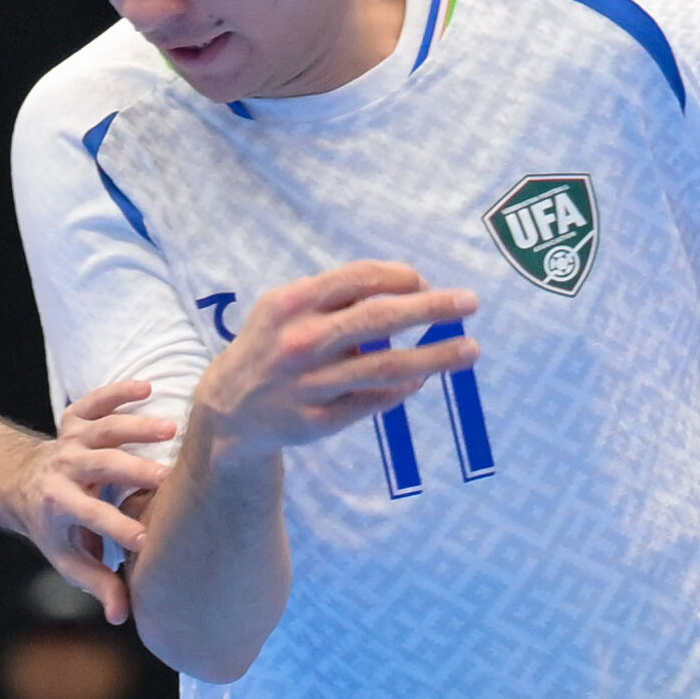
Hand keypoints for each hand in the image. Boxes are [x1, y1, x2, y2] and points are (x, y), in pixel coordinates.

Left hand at [16, 382, 175, 620]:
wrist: (23, 485)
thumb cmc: (56, 529)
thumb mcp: (70, 559)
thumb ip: (99, 583)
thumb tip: (122, 617)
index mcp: (59, 504)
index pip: (90, 516)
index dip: (115, 528)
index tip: (146, 539)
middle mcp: (63, 468)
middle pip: (99, 465)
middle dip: (133, 470)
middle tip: (168, 478)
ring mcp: (69, 440)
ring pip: (103, 428)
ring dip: (136, 426)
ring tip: (173, 428)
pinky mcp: (74, 419)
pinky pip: (95, 400)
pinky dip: (119, 391)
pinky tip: (149, 387)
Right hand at [184, 262, 479, 466]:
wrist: (229, 412)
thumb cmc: (271, 347)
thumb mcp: (285, 309)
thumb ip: (336, 297)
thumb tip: (410, 290)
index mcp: (292, 303)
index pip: (360, 278)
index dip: (401, 277)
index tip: (424, 282)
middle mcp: (301, 342)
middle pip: (380, 319)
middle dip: (432, 308)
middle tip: (470, 302)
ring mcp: (310, 385)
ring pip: (386, 367)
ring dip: (435, 357)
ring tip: (470, 350)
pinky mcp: (318, 421)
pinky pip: (373, 401)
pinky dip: (403, 388)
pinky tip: (422, 378)